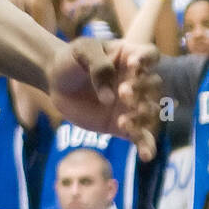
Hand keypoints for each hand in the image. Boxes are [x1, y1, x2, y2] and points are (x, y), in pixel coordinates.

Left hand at [45, 38, 160, 158]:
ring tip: (123, 122)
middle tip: (122, 93)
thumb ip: (99, 67)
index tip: (134, 65)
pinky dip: (146, 146)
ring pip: (149, 112)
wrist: (55, 81)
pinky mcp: (123, 125)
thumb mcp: (82, 52)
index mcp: (130, 57)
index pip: (151, 55)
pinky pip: (141, 137)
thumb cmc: (71, 60)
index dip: (148, 60)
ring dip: (141, 118)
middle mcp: (138, 81)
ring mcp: (132, 104)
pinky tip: (146, 155)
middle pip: (153, 86)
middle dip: (141, 91)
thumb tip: (110, 99)